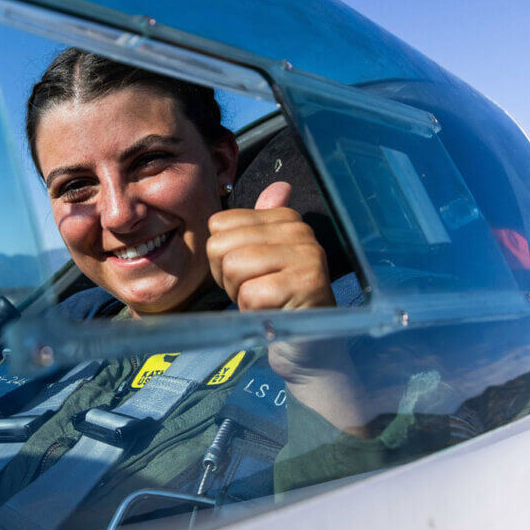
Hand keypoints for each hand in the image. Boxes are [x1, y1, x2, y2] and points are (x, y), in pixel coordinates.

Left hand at [206, 181, 334, 311]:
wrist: (310, 343)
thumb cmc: (279, 300)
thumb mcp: (267, 257)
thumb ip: (261, 223)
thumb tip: (279, 186)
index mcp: (286, 218)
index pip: (219, 224)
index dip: (223, 256)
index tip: (249, 273)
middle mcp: (299, 230)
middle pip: (220, 245)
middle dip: (227, 276)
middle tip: (255, 290)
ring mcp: (306, 255)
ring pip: (233, 266)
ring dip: (240, 293)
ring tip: (264, 301)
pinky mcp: (306, 284)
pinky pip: (250, 293)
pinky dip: (253, 311)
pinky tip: (273, 311)